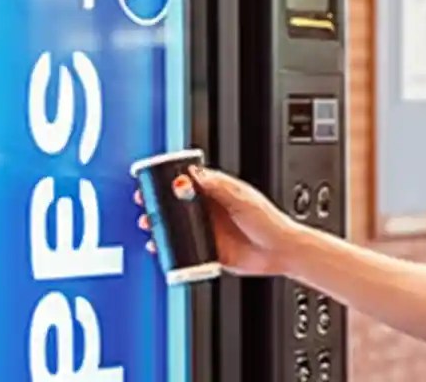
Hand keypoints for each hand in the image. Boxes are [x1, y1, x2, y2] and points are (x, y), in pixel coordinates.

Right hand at [135, 166, 301, 276]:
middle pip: (175, 205)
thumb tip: (191, 174)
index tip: (149, 181)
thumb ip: (217, 186)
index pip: (185, 182)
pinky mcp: (208, 252)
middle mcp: (208, 211)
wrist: (281, 251)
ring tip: (148, 226)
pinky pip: (183, 251)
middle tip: (144, 205)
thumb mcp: (241, 197)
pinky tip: (160, 248)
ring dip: (159, 227)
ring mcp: (207, 232)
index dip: (165, 182)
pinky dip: (169, 250)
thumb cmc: (268, 220)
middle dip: (156, 205)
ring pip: (176, 228)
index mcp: (215, 192)